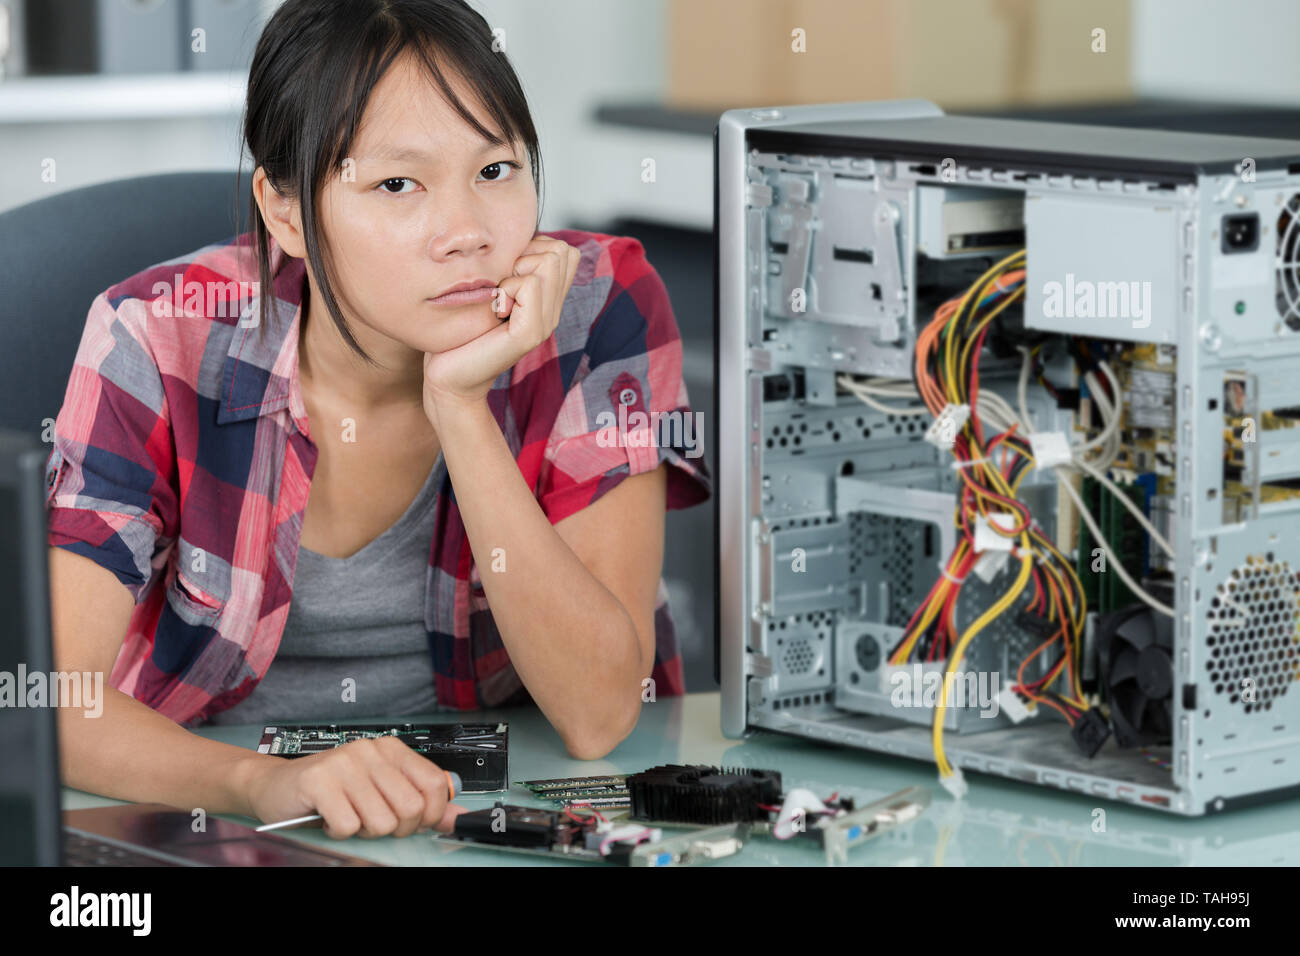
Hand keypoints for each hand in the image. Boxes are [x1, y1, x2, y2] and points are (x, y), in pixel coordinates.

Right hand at [244, 736, 465, 838]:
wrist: (275, 785)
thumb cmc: (331, 790)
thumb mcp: (380, 791)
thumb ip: (420, 802)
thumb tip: (457, 817)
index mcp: (390, 749)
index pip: (433, 784)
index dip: (430, 814)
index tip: (414, 823)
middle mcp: (370, 751)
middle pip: (409, 807)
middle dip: (395, 827)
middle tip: (373, 822)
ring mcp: (344, 764)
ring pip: (380, 821)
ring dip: (363, 830)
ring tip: (348, 815)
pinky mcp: (319, 781)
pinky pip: (347, 826)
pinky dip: (338, 832)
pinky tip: (328, 817)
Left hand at [422, 235, 579, 428]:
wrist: (450, 379)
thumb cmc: (463, 333)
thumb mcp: (491, 292)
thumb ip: (510, 270)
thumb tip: (518, 239)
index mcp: (548, 301)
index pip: (565, 251)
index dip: (535, 248)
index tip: (507, 272)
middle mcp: (553, 311)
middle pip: (561, 251)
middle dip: (527, 255)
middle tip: (501, 285)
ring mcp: (545, 324)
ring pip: (548, 262)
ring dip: (514, 271)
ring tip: (498, 298)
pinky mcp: (530, 334)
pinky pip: (528, 285)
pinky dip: (505, 288)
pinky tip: (493, 310)